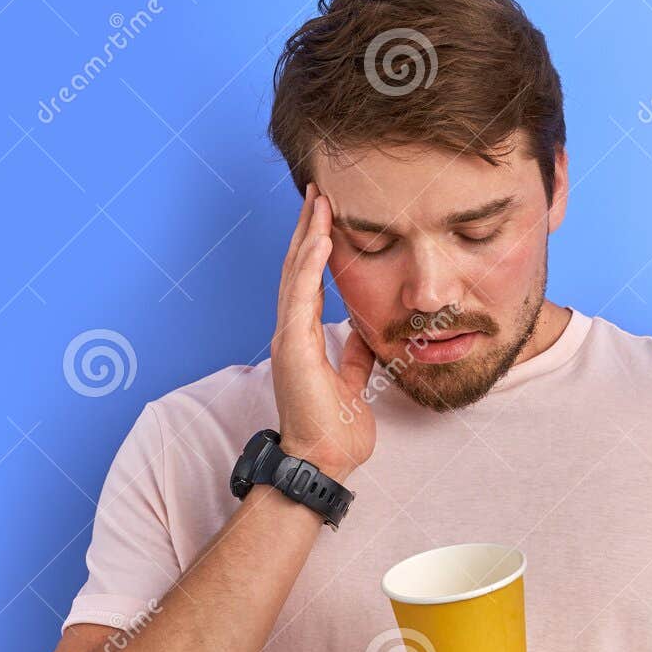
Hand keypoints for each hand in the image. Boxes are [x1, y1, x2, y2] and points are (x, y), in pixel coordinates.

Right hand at [271, 181, 375, 481]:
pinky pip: (301, 296)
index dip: (316, 247)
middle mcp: (291, 333)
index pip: (309, 282)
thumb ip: (354, 355)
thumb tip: (363, 333)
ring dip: (307, 234)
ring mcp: (289, 338)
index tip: (326, 215)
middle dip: (308, 228)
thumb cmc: (336, 429)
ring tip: (318, 200)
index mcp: (304, 339)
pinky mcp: (294, 347)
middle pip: (298, 269)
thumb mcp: (353, 383)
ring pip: (296, 274)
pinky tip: (320, 236)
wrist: (324, 461)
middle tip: (317, 191)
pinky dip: (310, 263)